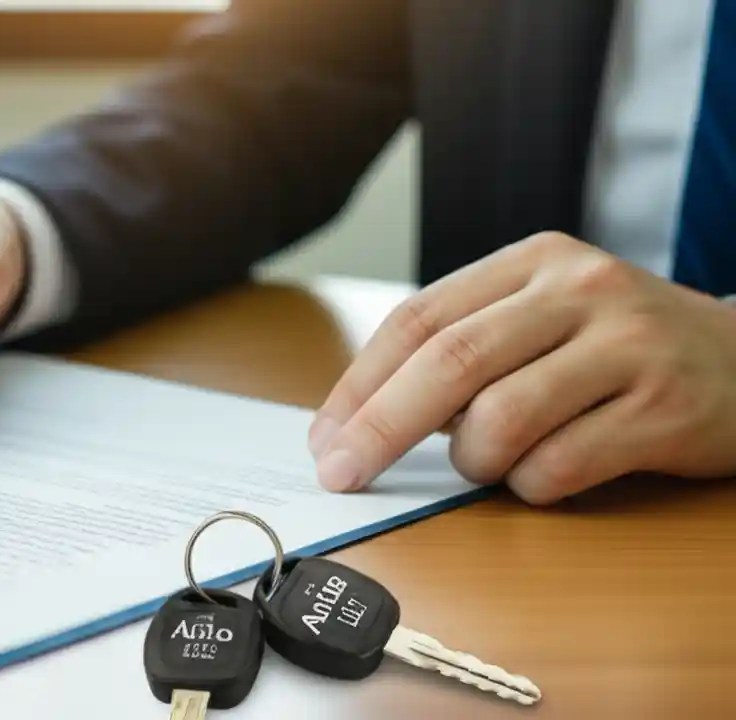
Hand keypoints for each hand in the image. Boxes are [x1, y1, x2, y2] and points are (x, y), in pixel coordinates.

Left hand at [308, 232, 735, 503]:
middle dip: (379, 428)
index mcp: (534, 262)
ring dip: (473, 463)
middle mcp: (580, 291)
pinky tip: (549, 474)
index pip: (419, 319)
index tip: (325, 436)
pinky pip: (559, 466)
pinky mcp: (666, 408)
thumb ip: (466, 350)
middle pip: (448, 363)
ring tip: (491, 465)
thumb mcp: (546, 320)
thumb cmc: (622, 350)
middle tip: (342, 474)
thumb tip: (362, 419)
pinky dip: (531, 486)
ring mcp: (628, 346)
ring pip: (500, 421)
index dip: (360, 384)